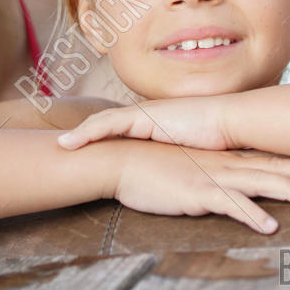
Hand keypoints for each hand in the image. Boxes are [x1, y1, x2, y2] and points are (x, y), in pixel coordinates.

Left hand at [58, 96, 234, 151]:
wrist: (229, 121)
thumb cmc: (216, 139)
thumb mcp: (190, 153)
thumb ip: (178, 160)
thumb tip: (172, 175)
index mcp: (155, 123)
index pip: (120, 128)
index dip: (99, 136)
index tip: (82, 148)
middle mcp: (145, 116)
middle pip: (105, 121)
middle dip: (83, 133)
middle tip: (61, 145)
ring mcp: (143, 114)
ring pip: (101, 121)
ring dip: (79, 133)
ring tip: (60, 146)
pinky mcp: (143, 117)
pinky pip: (107, 124)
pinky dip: (86, 132)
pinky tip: (70, 143)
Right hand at [114, 144, 289, 233]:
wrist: (121, 158)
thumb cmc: (153, 164)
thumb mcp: (190, 168)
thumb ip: (213, 176)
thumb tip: (232, 187)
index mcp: (227, 159)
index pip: (272, 157)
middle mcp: (226, 164)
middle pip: (276, 166)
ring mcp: (213, 177)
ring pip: (260, 183)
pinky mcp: (197, 192)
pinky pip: (230, 205)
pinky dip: (252, 214)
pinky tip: (270, 225)